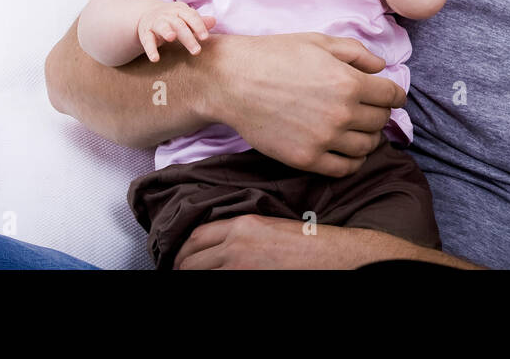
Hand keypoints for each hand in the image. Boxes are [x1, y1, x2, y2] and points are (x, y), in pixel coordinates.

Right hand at [135, 1, 215, 61]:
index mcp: (180, 9)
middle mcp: (167, 14)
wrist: (147, 15)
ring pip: (162, 26)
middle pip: (179, 24)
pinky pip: (147, 40)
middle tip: (196, 51)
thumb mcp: (185, 18)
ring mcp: (156, 23)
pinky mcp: (145, 33)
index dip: (198, 26)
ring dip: (167, 31)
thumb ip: (198, 22)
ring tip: (172, 38)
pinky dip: (151, 50)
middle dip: (188, 37)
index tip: (205, 38)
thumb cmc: (173, 19)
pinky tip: (155, 59)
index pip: (191, 16)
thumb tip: (214, 21)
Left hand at [173, 215, 380, 269]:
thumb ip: (243, 231)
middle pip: (191, 259)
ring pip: (199, 274)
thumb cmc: (307, 241)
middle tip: (180, 273)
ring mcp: (240, 265)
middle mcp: (236, 243)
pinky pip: (218, 283)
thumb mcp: (270, 225)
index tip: (181, 258)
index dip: (184, 250)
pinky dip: (211, 283)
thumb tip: (221, 246)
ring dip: (192, 277)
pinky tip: (214, 284)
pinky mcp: (248, 279)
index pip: (197, 236)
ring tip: (190, 279)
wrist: (329, 255)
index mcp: (242, 224)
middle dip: (182, 268)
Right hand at [198, 31, 405, 176]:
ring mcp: (325, 139)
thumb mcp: (319, 42)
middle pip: (381, 120)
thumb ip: (356, 53)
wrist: (233, 82)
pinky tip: (346, 149)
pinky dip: (353, 160)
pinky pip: (345, 168)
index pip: (392, 96)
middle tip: (369, 108)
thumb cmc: (275, 56)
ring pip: (368, 146)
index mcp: (349, 82)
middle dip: (379, 112)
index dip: (395, 94)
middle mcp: (342, 113)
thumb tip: (381, 68)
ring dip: (368, 136)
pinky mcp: (307, 158)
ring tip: (358, 128)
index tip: (391, 96)